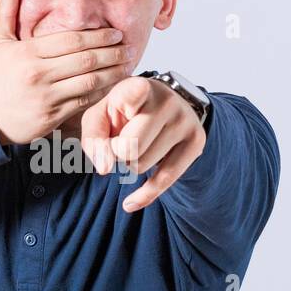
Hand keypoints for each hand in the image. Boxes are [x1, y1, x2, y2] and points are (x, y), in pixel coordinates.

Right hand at [0, 0, 137, 145]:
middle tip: (129, 46)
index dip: (98, 36)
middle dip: (112, 52)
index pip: (71, 40)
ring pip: (89, 82)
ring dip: (113, 72)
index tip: (115, 33)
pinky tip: (113, 84)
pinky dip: (101, 92)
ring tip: (127, 64)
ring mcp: (47, 97)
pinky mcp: (53, 117)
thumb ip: (7, 12)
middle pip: (86, 60)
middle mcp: (38, 74)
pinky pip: (83, 102)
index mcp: (27, 53)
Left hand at [80, 76, 206, 211]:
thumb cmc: (125, 112)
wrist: (166, 105)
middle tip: (122, 142)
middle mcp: (166, 101)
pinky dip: (143, 196)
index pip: (133, 93)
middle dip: (118, 153)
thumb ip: (93, 138)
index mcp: (138, 87)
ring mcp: (184, 121)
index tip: (124, 115)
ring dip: (131, 164)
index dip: (125, 105)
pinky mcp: (196, 142)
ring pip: (142, 165)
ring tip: (138, 147)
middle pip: (129, 147)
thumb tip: (105, 169)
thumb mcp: (101, 116)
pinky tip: (129, 204)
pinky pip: (164, 180)